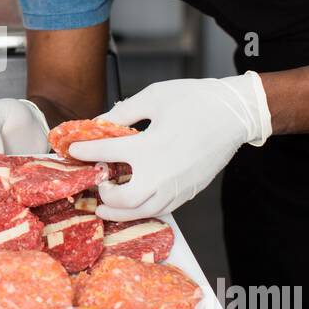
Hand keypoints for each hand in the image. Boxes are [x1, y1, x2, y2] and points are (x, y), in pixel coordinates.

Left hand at [68, 72, 271, 219]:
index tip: (73, 149)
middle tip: (94, 184)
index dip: (83, 150)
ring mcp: (177, 186)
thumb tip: (99, 122)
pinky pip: (161, 209)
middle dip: (103, 194)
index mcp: (148, 146)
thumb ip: (122, 113)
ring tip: (105, 206)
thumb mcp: (153, 97)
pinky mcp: (189, 191)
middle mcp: (161, 173)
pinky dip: (142, 210)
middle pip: (122, 198)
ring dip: (119, 211)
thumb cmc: (197, 100)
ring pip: (142, 211)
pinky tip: (134, 204)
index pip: (104, 152)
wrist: (236, 114)